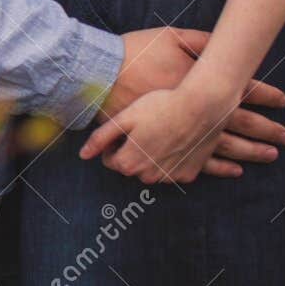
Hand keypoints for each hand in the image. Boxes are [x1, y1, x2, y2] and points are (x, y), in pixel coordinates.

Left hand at [80, 84, 234, 183]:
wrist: (202, 108)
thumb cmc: (160, 107)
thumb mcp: (125, 118)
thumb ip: (100, 138)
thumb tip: (82, 155)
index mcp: (128, 164)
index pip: (110, 160)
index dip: (114, 143)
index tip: (125, 127)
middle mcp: (148, 177)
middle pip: (131, 166)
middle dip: (132, 150)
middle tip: (143, 127)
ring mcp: (170, 178)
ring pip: (151, 170)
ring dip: (151, 156)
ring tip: (160, 131)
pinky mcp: (189, 175)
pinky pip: (172, 170)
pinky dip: (171, 159)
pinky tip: (176, 140)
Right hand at [103, 28, 284, 178]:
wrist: (100, 74)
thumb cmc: (134, 53)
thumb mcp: (169, 36)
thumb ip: (199, 40)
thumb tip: (225, 41)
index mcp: (200, 84)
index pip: (242, 90)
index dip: (265, 95)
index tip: (283, 100)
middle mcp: (196, 112)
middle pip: (240, 122)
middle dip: (267, 129)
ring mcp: (182, 133)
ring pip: (226, 147)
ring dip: (251, 151)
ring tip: (270, 154)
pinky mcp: (166, 146)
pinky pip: (199, 163)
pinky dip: (220, 168)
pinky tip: (235, 170)